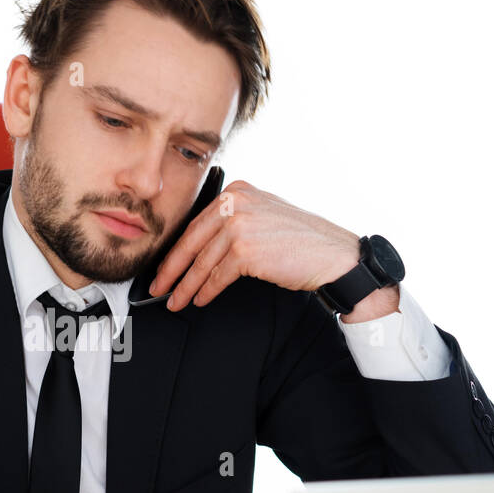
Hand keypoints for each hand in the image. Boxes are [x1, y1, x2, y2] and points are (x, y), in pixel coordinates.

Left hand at [147, 180, 362, 309]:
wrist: (334, 256)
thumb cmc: (304, 241)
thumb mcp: (264, 217)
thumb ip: (233, 223)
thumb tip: (200, 248)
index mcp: (237, 192)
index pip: (197, 223)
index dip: (177, 249)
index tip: (165, 266)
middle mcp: (235, 202)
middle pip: (192, 241)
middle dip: (172, 269)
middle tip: (159, 287)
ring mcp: (240, 224)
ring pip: (202, 261)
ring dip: (186, 286)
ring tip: (176, 301)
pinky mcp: (245, 250)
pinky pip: (217, 276)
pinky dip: (206, 290)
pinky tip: (200, 299)